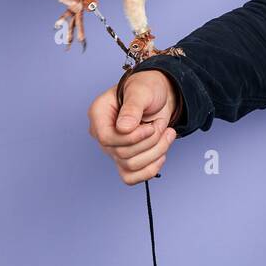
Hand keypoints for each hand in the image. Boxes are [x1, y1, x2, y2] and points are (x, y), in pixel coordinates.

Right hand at [88, 70, 178, 185]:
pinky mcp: (125, 159)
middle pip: (122, 154)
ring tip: (167, 133)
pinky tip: (161, 154)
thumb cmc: (147, 88)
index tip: (150, 128)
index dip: (131, 138)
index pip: (106, 138)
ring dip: (157, 151)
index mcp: (99, 114)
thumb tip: (123, 128)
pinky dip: (150, 169)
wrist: (160, 95)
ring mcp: (113, 149)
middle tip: (161, 124)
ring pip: (131, 165)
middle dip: (150, 141)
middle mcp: (103, 134)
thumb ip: (132, 108)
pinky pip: (131, 177)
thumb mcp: (142, 91)